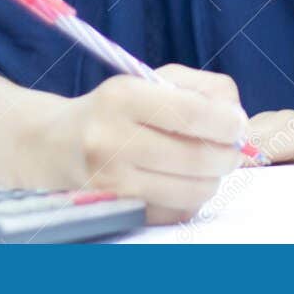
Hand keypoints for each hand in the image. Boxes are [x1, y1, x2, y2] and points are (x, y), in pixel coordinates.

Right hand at [43, 63, 249, 225]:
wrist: (55, 146)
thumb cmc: (117, 109)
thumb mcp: (152, 81)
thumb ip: (203, 90)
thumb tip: (238, 121)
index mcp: (122, 97)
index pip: (191, 113)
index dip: (227, 123)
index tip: (238, 125)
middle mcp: (110, 140)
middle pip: (196, 158)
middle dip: (227, 155)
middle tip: (230, 150)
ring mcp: (111, 182)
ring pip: (191, 190)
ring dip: (212, 180)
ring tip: (206, 166)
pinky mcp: (115, 210)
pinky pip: (174, 212)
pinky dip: (189, 199)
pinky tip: (180, 182)